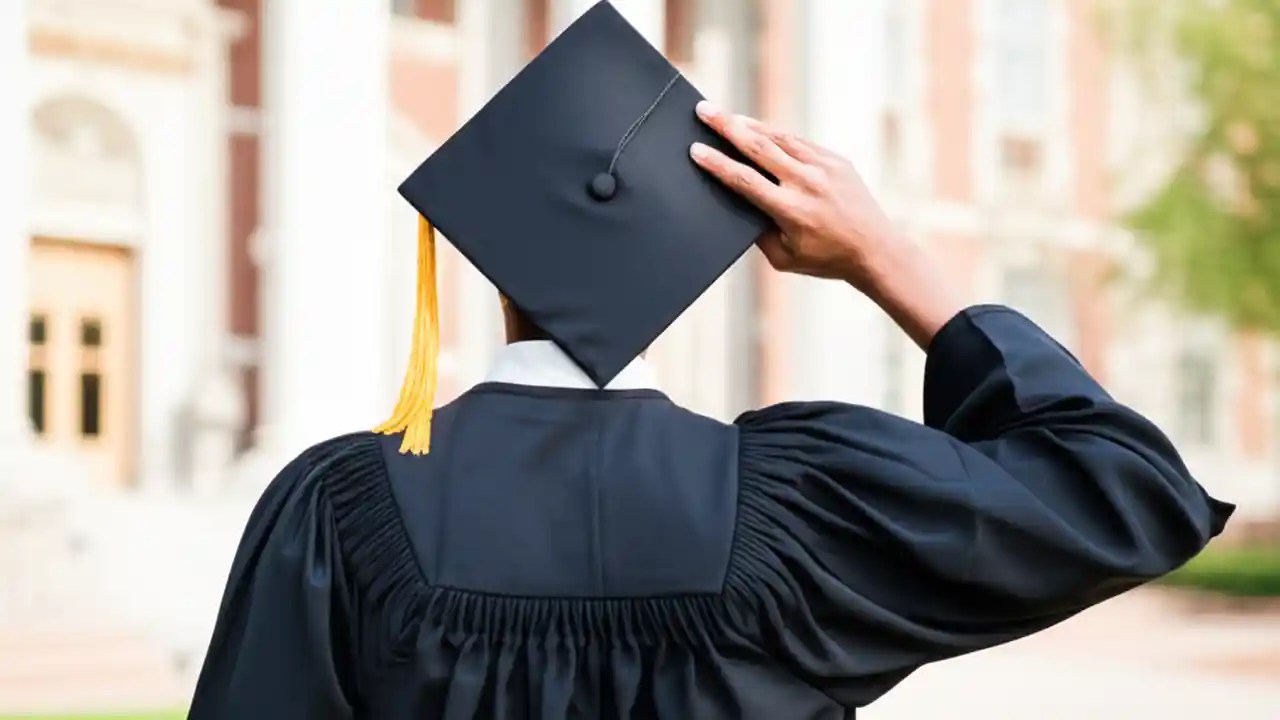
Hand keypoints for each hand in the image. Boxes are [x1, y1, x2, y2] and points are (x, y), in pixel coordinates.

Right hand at [690, 102, 962, 348]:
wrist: (875, 249)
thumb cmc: (826, 259)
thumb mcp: (784, 259)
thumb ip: (759, 233)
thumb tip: (740, 204)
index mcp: (790, 210)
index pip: (745, 180)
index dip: (717, 164)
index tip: (696, 149)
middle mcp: (806, 183)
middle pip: (758, 146)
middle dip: (727, 126)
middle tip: (703, 110)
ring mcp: (824, 167)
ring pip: (779, 138)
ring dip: (750, 125)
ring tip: (726, 116)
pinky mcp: (835, 160)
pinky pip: (799, 143)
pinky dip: (776, 135)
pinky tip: (759, 129)